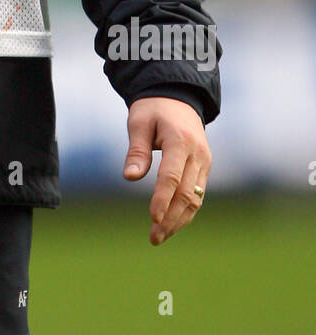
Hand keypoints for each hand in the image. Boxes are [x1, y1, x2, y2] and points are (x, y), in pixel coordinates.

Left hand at [122, 98, 210, 245]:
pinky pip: (197, 194)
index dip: (162, 199)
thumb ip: (137, 150)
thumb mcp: (139, 122)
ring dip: (179, 220)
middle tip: (153, 238)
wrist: (177, 96)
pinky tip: (171, 224)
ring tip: (159, 236)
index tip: (152, 218)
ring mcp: (204, 162)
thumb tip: (130, 177)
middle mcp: (197, 153)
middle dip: (170, 218)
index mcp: (180, 140)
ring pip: (195, 198)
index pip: (171, 176)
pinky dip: (185, 212)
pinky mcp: (204, 168)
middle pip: (186, 193)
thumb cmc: (153, 109)